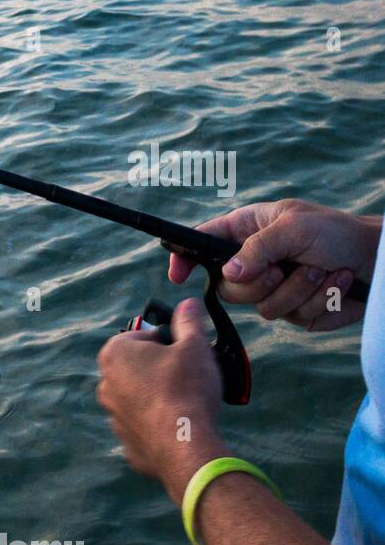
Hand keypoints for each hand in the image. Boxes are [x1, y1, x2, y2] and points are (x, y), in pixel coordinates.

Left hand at [97, 298, 227, 501]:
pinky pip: (144, 425)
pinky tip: (180, 424)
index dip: (166, 341)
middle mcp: (105, 384)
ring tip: (188, 401)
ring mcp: (112, 415)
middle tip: (189, 375)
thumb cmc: (186, 387)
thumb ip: (189, 321)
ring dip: (160, 395)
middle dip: (162, 368)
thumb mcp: (194, 346)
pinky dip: (159, 423)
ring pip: (140, 397)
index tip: (184, 351)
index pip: (140, 336)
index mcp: (114, 354)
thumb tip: (188, 304)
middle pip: (138, 367)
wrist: (185, 444)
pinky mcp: (125, 441)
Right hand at [168, 200, 379, 330]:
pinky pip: (292, 317)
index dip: (184, 258)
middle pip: (228, 288)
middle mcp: (255, 261)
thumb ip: (258, 248)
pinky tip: (335, 283)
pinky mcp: (295, 310)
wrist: (377, 260)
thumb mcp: (294, 227)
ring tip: (323, 271)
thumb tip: (230, 272)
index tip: (178, 275)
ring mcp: (273, 289)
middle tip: (283, 269)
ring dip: (299, 290)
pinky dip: (318, 301)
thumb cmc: (337, 232)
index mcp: (246, 231)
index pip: (201, 243)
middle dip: (259, 283)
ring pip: (261, 307)